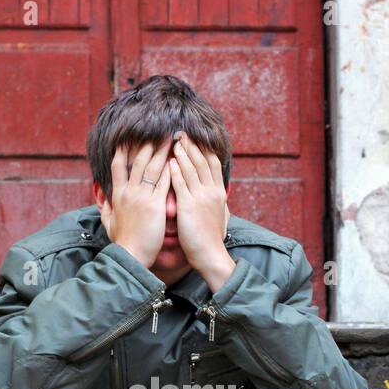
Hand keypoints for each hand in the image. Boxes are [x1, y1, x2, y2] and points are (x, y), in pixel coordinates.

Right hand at [101, 140, 172, 269]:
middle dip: (147, 144)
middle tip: (155, 130)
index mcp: (117, 195)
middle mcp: (128, 192)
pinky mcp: (155, 205)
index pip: (118, 166)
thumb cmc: (121, 243)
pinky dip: (170, 169)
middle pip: (138, 161)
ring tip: (170, 138)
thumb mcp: (108, 223)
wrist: (129, 256)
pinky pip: (163, 182)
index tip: (128, 138)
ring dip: (161, 150)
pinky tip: (177, 159)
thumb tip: (103, 200)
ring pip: (152, 167)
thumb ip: (106, 209)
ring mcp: (142, 197)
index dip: (123, 150)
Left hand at [169, 134, 234, 290]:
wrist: (211, 256)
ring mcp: (201, 198)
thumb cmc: (211, 239)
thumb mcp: (219, 216)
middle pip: (202, 161)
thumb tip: (219, 195)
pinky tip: (169, 160)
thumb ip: (216, 202)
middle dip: (192, 145)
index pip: (212, 163)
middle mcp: (212, 192)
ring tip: (174, 140)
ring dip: (182, 152)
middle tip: (182, 132)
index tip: (195, 138)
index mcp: (219, 193)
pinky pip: (181, 183)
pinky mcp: (189, 206)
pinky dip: (175, 170)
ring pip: (191, 168)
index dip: (203, 149)